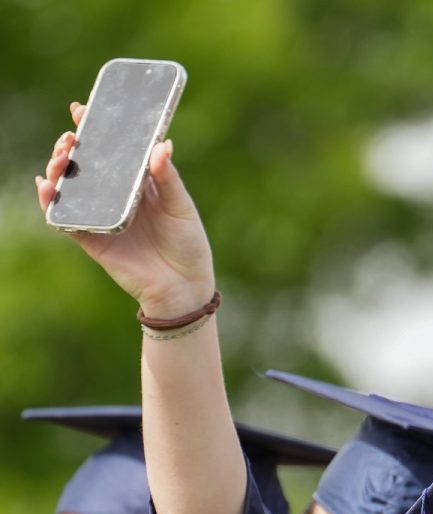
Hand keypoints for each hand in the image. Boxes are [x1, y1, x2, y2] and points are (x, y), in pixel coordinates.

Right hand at [37, 102, 215, 317]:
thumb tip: (162, 145)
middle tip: (71, 135)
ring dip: (59, 167)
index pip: (112, 150)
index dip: (95, 128)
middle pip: (85, 164)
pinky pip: (64, 218)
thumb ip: (168, 178)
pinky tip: (47, 186)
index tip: (83, 109)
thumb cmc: (188, 246)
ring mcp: (101, 217)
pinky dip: (50, 202)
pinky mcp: (92, 239)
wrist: (185, 288)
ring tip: (62, 155)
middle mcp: (115, 197)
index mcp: (137, 184)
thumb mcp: (182, 208)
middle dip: (71, 145)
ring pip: (69, 186)